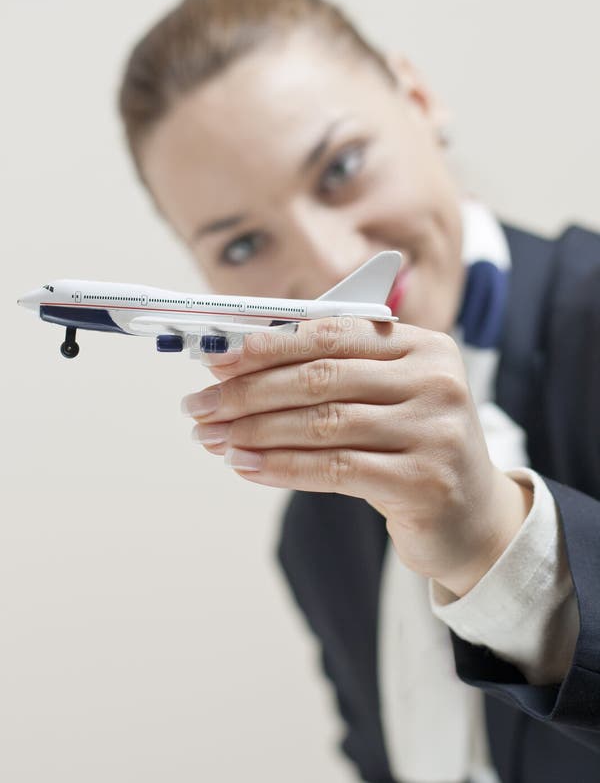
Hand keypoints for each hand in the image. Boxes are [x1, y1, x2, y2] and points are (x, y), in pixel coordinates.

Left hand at [181, 317, 532, 597]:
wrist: (473, 518)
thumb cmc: (413, 447)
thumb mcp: (386, 398)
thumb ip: (331, 372)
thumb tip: (238, 364)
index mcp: (423, 345)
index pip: (331, 333)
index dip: (267, 345)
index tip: (215, 359)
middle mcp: (434, 381)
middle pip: (320, 377)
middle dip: (247, 391)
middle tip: (198, 405)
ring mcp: (433, 431)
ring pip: (321, 422)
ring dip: (253, 430)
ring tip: (211, 438)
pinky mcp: (423, 481)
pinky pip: (333, 468)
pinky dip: (280, 466)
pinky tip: (244, 466)